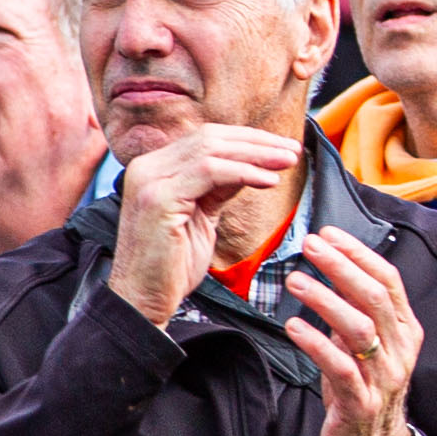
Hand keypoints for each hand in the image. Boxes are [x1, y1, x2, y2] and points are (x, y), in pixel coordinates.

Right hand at [107, 124, 304, 325]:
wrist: (143, 298)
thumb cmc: (172, 264)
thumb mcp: (202, 216)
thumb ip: (218, 188)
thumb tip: (250, 165)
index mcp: (155, 167)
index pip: (206, 138)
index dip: (247, 138)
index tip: (282, 146)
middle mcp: (147, 167)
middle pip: (210, 137)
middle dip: (257, 141)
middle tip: (293, 150)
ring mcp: (149, 180)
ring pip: (211, 150)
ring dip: (256, 154)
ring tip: (287, 162)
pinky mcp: (158, 198)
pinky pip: (209, 172)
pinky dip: (244, 172)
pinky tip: (269, 181)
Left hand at [283, 229, 422, 435]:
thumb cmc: (364, 392)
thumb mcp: (365, 349)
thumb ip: (354, 314)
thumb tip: (330, 273)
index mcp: (405, 331)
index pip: (389, 280)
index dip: (358, 253)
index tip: (328, 234)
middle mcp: (400, 350)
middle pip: (375, 297)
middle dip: (342, 266)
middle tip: (309, 245)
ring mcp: (383, 377)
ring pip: (360, 328)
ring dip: (325, 299)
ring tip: (295, 280)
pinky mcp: (360, 402)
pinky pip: (339, 366)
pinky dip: (315, 342)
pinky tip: (293, 326)